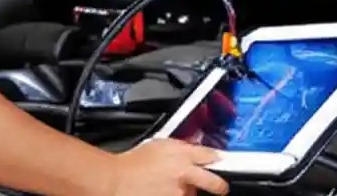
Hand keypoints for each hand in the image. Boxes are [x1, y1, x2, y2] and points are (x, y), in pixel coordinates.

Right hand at [107, 138, 229, 195]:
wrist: (116, 181)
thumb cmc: (132, 162)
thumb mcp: (159, 144)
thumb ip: (180, 147)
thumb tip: (194, 149)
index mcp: (182, 155)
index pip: (211, 156)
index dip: (216, 159)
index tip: (220, 162)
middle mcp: (185, 175)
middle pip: (216, 183)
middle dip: (220, 186)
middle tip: (220, 188)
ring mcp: (180, 193)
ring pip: (193, 194)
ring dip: (186, 192)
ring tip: (168, 187)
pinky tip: (162, 191)